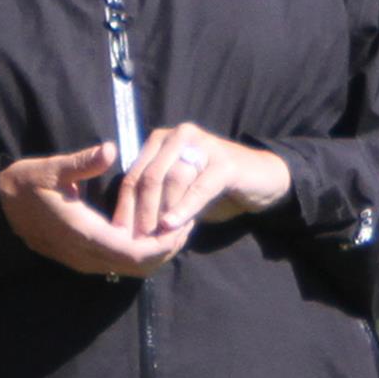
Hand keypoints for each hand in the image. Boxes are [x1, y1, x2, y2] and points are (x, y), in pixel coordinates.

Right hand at [0, 143, 191, 277]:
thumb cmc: (25, 184)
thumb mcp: (50, 168)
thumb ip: (81, 162)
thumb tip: (110, 149)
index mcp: (83, 233)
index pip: (134, 252)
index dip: (163, 244)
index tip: (183, 224)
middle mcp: (86, 254)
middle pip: (138, 266)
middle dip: (166, 250)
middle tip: (187, 226)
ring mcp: (83, 260)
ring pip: (129, 269)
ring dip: (154, 254)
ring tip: (174, 229)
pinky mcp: (82, 259)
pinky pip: (118, 264)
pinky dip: (139, 254)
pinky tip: (149, 233)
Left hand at [113, 124, 291, 236]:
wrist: (259, 179)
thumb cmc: (212, 186)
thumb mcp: (178, 190)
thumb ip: (155, 198)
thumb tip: (126, 225)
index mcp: (161, 140)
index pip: (134, 174)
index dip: (125, 206)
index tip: (119, 234)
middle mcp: (179, 136)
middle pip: (150, 177)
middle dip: (141, 212)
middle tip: (136, 240)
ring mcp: (203, 146)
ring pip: (172, 181)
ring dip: (161, 213)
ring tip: (154, 238)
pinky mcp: (224, 163)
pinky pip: (198, 188)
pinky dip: (183, 209)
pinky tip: (172, 225)